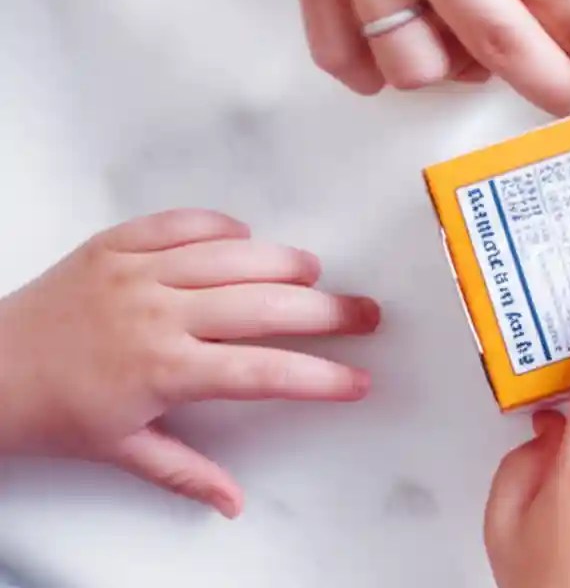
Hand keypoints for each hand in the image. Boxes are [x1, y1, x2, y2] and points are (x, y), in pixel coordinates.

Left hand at [0, 209, 380, 517]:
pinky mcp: (116, 245)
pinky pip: (181, 222)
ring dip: (284, 262)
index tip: (356, 380)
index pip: (265, 372)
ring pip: (234, 255)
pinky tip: (246, 237)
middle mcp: (159, 314)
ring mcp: (138, 272)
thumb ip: (186, 473)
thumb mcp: (122, 450)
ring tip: (315, 274)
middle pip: (266, 306)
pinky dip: (221, 226)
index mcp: (165, 370)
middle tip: (364, 315)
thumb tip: (233, 501)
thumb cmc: (52, 412)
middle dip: (327, 312)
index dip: (320, 376)